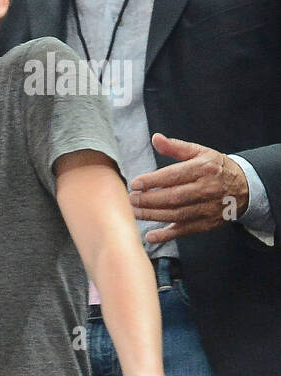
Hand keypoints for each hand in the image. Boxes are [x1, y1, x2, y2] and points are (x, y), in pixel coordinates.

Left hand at [128, 134, 249, 243]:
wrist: (245, 187)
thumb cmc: (215, 168)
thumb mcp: (200, 153)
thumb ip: (175, 147)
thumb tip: (155, 138)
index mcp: (204, 169)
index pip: (175, 175)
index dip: (153, 180)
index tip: (135, 183)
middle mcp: (207, 189)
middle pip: (174, 197)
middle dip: (149, 199)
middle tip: (131, 199)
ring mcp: (208, 208)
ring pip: (177, 214)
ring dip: (152, 215)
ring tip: (134, 212)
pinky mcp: (208, 223)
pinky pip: (185, 230)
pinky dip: (167, 235)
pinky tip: (151, 236)